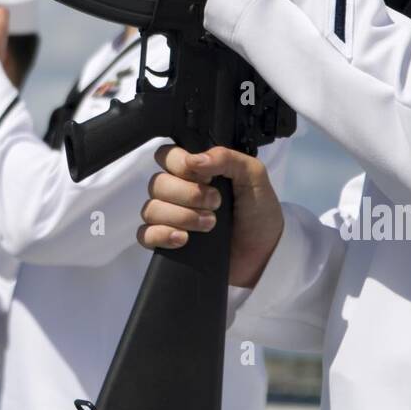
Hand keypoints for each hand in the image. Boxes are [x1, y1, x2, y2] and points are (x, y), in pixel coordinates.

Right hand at [139, 145, 283, 287]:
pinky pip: (145, 235)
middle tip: (215, 203)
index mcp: (195, 171)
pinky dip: (162, 235)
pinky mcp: (167, 242)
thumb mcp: (253, 176)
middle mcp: (178, 191)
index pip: (166, 156)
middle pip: (157, 184)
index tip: (205, 176)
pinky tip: (183, 239)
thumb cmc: (259, 212)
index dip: (179, 164)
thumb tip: (195, 159)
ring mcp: (171, 217)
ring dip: (181, 216)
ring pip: (151, 209)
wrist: (265, 253)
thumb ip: (227, 158)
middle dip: (187, 194)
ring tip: (209, 224)